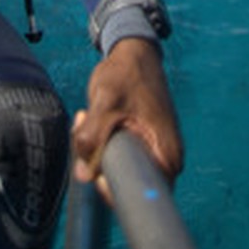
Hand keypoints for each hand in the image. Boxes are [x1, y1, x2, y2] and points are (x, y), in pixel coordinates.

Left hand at [72, 37, 183, 200]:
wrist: (134, 52)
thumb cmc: (127, 74)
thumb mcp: (105, 103)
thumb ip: (92, 137)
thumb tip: (82, 175)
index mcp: (166, 157)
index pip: (138, 196)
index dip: (109, 188)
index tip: (91, 162)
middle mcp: (164, 160)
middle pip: (124, 182)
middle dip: (96, 160)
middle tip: (83, 126)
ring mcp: (152, 151)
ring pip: (115, 166)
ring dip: (94, 146)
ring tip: (87, 114)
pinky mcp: (141, 142)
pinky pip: (115, 153)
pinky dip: (99, 139)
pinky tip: (91, 116)